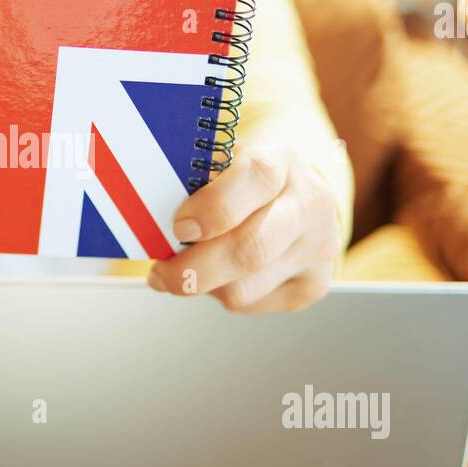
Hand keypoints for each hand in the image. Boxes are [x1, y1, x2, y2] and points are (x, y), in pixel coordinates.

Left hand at [147, 145, 339, 312]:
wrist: (300, 195)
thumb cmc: (246, 182)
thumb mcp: (223, 165)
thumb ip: (194, 186)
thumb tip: (150, 223)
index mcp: (283, 162)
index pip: (255, 178)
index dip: (213, 207)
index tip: (179, 226)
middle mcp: (309, 205)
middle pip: (251, 250)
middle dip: (194, 269)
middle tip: (162, 273)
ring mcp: (317, 248)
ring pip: (244, 288)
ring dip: (204, 286)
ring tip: (188, 271)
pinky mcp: (314, 285)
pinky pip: (253, 305)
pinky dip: (224, 294)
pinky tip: (220, 277)